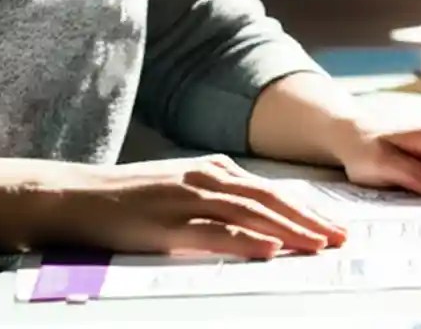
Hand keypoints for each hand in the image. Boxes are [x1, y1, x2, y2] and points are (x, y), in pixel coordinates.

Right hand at [57, 155, 346, 258]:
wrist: (79, 197)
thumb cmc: (132, 197)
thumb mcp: (185, 185)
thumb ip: (222, 194)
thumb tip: (261, 216)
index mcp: (217, 170)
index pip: (274, 191)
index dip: (308, 209)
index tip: (335, 226)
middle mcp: (209, 178)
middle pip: (272, 200)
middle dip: (310, 219)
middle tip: (340, 238)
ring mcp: (189, 199)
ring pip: (252, 214)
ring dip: (289, 230)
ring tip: (318, 245)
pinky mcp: (169, 223)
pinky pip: (215, 232)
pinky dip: (246, 241)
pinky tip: (269, 250)